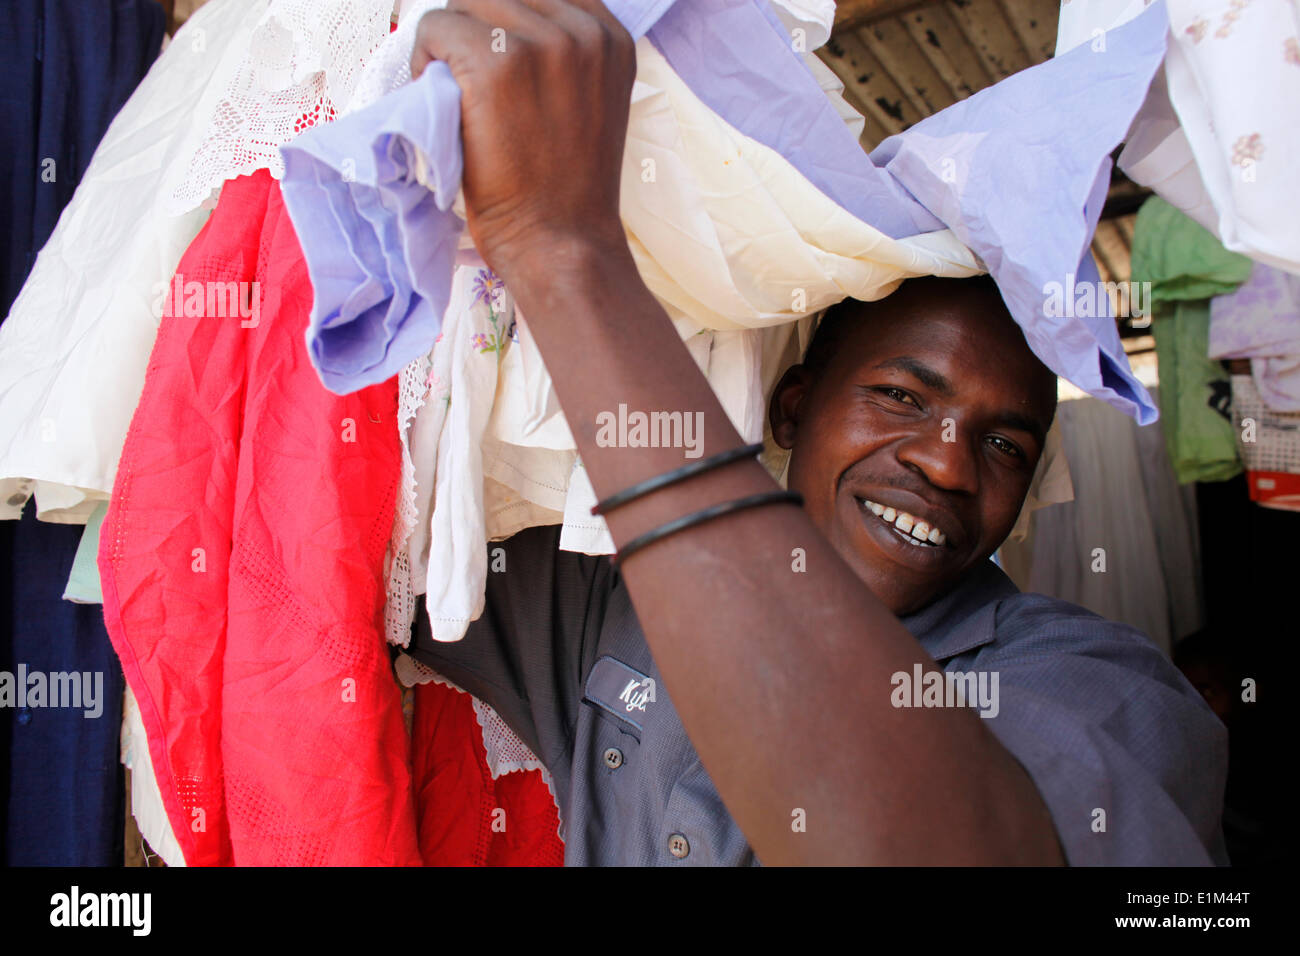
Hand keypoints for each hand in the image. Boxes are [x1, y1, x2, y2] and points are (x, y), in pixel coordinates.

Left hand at [412, 0, 635, 280]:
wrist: (561, 243)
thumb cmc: (564, 189)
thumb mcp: (587, 103)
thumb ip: (563, 56)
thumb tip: (500, 21)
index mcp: (609, 36)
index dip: (507, 23)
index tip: (499, 68)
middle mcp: (582, 30)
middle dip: (475, 30)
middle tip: (471, 86)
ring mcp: (541, 42)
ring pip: (464, 4)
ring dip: (449, 46)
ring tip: (459, 97)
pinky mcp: (496, 61)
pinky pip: (435, 26)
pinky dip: (425, 60)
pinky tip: (444, 102)